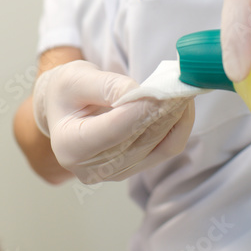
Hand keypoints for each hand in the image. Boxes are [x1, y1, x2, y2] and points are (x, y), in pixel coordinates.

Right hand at [33, 60, 193, 183]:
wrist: (65, 109)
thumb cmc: (66, 91)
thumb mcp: (76, 78)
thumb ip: (108, 86)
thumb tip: (143, 93)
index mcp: (70, 145)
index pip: (114, 130)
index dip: (141, 110)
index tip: (163, 89)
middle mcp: (92, 168)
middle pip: (140, 141)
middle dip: (165, 111)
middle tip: (183, 86)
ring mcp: (115, 172)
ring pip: (158, 147)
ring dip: (176, 118)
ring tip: (185, 91)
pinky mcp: (134, 167)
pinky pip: (164, 150)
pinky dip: (177, 127)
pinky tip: (183, 106)